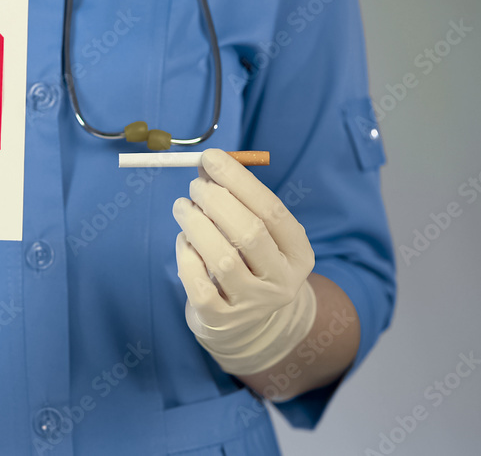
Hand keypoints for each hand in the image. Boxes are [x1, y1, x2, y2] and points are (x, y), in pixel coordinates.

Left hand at [173, 149, 315, 375]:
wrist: (242, 323)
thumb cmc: (246, 261)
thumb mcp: (254, 232)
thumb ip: (234, 199)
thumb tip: (206, 165)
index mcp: (298, 254)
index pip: (273, 212)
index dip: (240, 181)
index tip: (212, 158)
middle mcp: (281, 282)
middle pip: (249, 234)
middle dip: (216, 201)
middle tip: (194, 186)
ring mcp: (251, 304)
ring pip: (221, 258)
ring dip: (195, 224)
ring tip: (182, 207)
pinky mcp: (220, 319)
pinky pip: (197, 281)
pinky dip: (185, 254)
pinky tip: (184, 241)